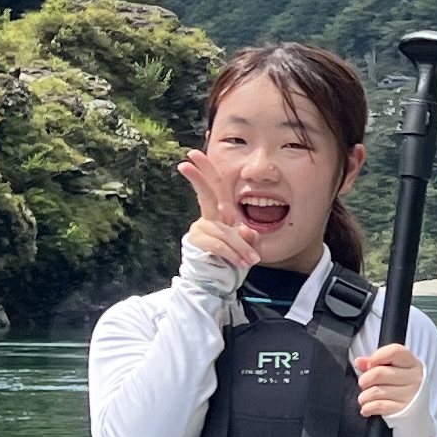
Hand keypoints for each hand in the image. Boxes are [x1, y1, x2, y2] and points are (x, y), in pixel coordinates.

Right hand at [174, 147, 260, 271]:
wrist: (218, 282)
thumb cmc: (232, 262)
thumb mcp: (247, 247)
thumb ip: (248, 237)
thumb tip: (244, 229)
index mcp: (221, 214)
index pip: (216, 188)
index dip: (206, 170)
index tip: (193, 154)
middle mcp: (209, 217)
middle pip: (206, 194)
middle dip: (198, 177)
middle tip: (185, 163)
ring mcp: (201, 228)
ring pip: (224, 231)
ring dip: (239, 247)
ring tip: (250, 261)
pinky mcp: (197, 241)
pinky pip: (217, 243)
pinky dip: (231, 253)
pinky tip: (240, 262)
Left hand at [355, 342, 424, 428]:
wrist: (416, 411)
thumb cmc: (400, 385)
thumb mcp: (393, 369)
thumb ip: (375, 362)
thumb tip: (359, 361)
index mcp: (412, 362)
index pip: (395, 351)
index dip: (377, 356)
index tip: (369, 364)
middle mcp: (414, 377)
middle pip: (380, 373)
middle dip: (365, 379)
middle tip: (363, 384)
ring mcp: (410, 394)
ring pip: (376, 391)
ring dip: (364, 396)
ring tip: (364, 397)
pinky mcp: (403, 410)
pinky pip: (378, 406)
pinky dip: (367, 407)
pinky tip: (366, 408)